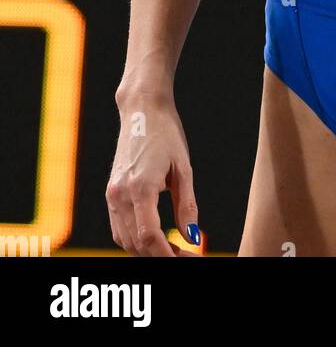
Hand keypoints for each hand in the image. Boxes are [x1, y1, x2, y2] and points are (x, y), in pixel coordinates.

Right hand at [106, 94, 200, 256]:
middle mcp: (120, 194)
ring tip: (172, 250)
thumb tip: (192, 238)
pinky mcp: (110, 193)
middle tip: (185, 256)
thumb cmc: (166, 134)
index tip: (186, 259)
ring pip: (124, 240)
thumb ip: (187, 206)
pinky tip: (154, 239)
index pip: (150, 237)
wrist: (142, 110)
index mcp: (140, 188)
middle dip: (159, 256)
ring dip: (146, 251)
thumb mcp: (184, 168)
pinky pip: (118, 229)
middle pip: (136, 243)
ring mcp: (112, 194)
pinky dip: (134, 240)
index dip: (167, 255)